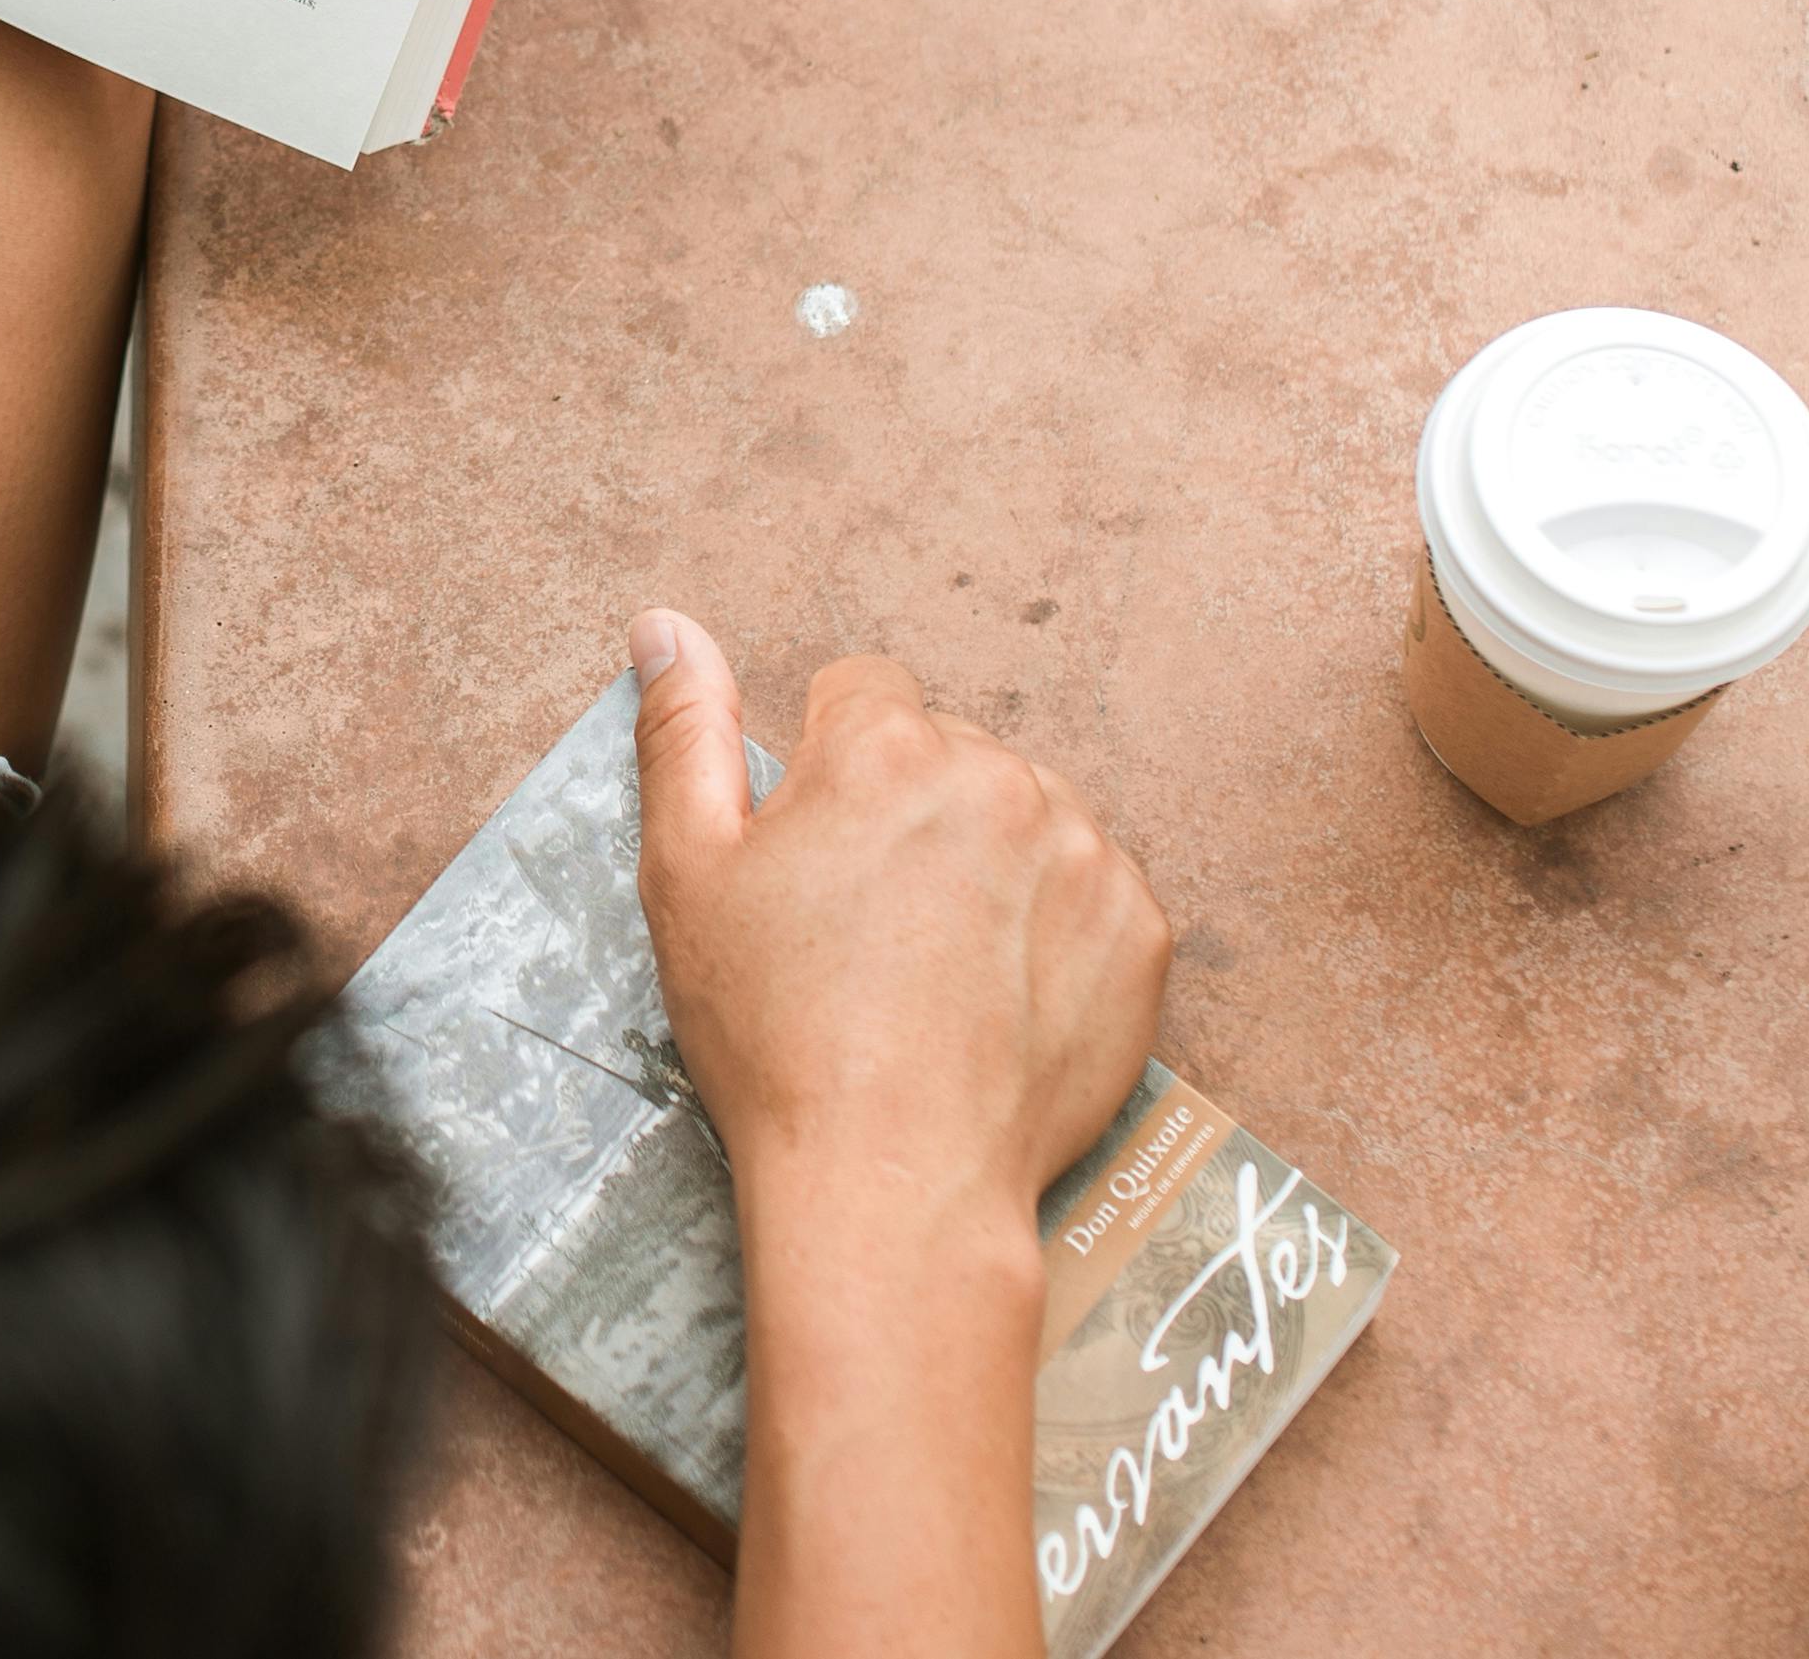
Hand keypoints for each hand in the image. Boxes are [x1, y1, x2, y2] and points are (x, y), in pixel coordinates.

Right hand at [631, 613, 1167, 1232]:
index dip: (828, 777)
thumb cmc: (776, 1034)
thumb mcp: (686, 876)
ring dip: (990, 867)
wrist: (894, 1183)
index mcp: (885, 746)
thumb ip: (683, 733)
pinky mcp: (1140, 931)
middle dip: (913, 816)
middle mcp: (998, 774)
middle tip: (869, 934)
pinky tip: (1000, 1001)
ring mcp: (1083, 852)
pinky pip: (1093, 895)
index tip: (820, 860)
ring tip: (937, 974)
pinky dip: (1056, 933)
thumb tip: (668, 625)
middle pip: (949, 757)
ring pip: (1025, 820)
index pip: (862, 696)